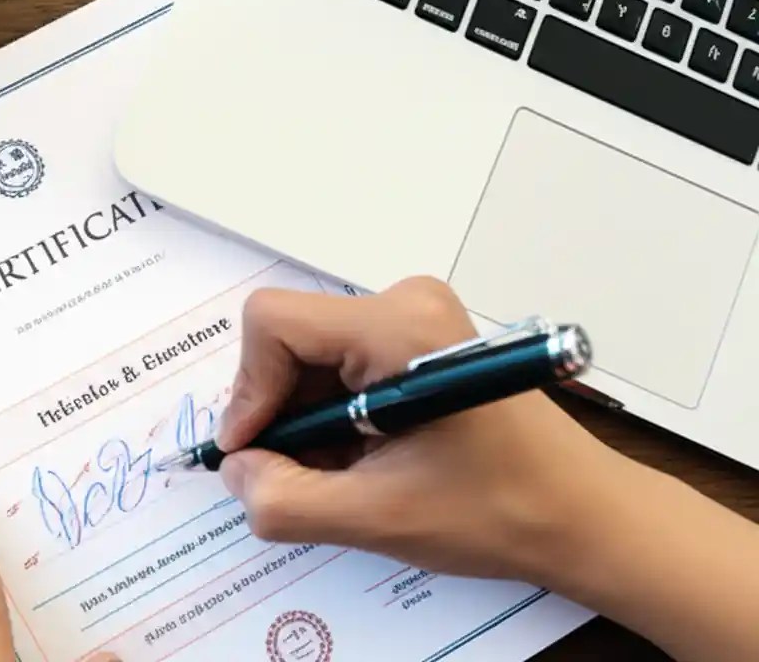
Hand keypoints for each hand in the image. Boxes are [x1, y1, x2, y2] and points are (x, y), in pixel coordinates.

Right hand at [214, 276, 636, 583]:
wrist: (584, 515)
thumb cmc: (502, 510)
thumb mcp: (375, 518)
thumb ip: (283, 499)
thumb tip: (236, 470)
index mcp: (400, 327)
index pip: (273, 325)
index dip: (248, 392)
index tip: (253, 453)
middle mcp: (406, 303)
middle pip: (290, 341)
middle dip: (280, 414)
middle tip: (297, 478)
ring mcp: (416, 317)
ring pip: (311, 358)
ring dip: (307, 423)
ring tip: (343, 477)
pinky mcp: (420, 340)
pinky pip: (342, 366)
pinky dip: (333, 418)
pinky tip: (362, 462)